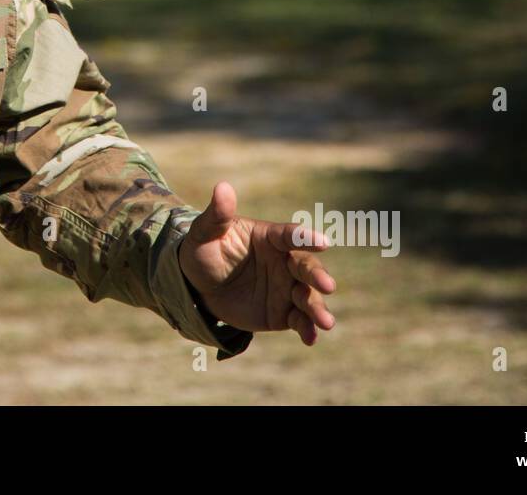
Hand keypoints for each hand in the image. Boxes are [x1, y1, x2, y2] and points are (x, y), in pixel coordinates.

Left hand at [177, 181, 336, 344]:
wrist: (198, 286)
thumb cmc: (203, 251)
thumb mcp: (204, 233)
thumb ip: (217, 215)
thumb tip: (222, 187)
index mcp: (269, 237)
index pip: (291, 235)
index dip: (306, 237)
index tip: (323, 241)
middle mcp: (284, 261)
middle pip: (306, 266)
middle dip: (318, 276)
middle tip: (328, 286)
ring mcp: (286, 287)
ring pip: (307, 296)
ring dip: (318, 307)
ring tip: (326, 322)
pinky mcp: (282, 312)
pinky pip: (298, 320)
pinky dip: (307, 329)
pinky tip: (311, 339)